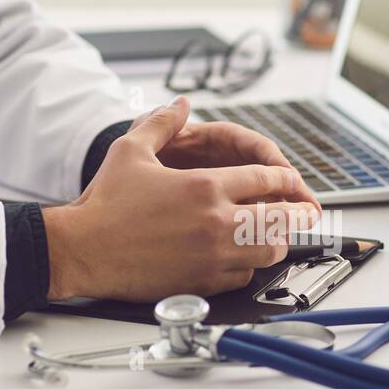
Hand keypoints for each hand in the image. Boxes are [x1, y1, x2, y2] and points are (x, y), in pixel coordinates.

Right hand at [43, 98, 319, 300]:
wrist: (82, 250)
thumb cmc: (104, 205)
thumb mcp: (131, 150)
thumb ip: (162, 122)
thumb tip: (181, 105)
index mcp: (205, 187)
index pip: (266, 181)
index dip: (286, 180)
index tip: (292, 182)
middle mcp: (216, 223)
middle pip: (280, 218)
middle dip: (298, 213)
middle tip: (307, 211)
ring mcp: (213, 256)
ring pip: (268, 251)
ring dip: (276, 240)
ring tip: (278, 234)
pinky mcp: (203, 283)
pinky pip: (243, 275)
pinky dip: (249, 265)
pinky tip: (244, 257)